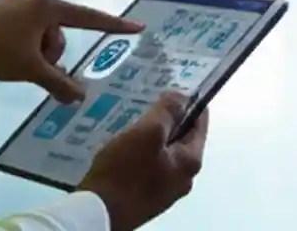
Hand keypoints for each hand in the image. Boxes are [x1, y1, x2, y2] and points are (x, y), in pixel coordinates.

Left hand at [0, 0, 142, 102]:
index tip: (138, 27)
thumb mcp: (29, 70)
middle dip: (50, 54)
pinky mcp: (9, 4)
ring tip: (13, 60)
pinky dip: (27, 44)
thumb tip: (79, 97)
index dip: (115, 25)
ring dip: (37, 52)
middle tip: (28, 66)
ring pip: (46, 34)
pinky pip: (31, 28)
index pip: (89, 18)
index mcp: (48, 5)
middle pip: (62, 33)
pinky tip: (8, 53)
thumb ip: (59, 83)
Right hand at [80, 93, 208, 230]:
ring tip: (133, 114)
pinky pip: (148, 165)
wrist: (97, 214)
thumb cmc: (124, 172)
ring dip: (151, 134)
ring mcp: (163, 190)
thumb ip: (168, 112)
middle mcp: (182, 178)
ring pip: (162, 151)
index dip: (190, 101)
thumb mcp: (147, 134)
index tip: (175, 82)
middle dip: (167, 117)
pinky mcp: (144, 196)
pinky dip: (140, 150)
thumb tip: (183, 96)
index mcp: (190, 162)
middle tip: (149, 96)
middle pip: (181, 138)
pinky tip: (122, 141)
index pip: (200, 123)